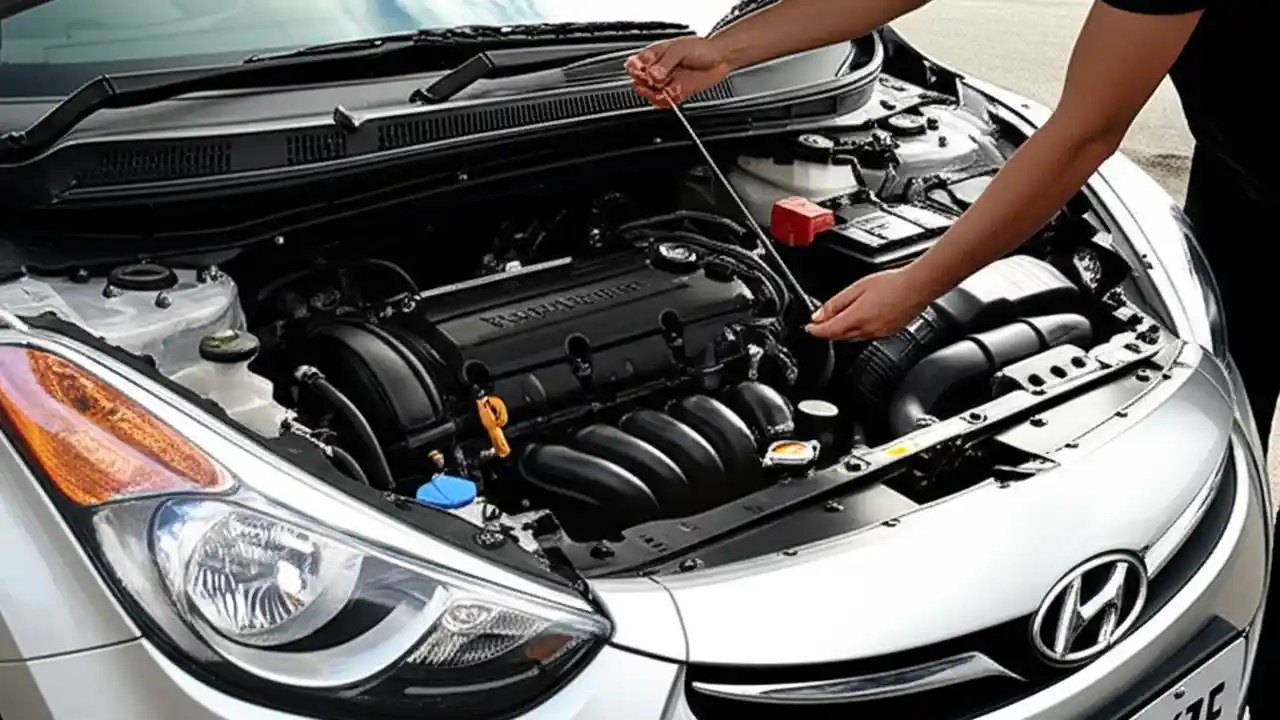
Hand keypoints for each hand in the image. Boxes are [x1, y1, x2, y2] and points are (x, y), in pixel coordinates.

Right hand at [625, 36, 731, 106]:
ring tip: (662, 90)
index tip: (643, 72)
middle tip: (654, 81)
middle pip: (640, 81)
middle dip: (645, 84)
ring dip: (654, 95)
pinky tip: (670, 96)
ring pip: (650, 94)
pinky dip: (665, 102)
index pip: (635, 64)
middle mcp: (658, 70)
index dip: (636, 70)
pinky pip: (664, 102)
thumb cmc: (701, 48)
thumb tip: (654, 74)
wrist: (720, 58)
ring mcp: (666, 83)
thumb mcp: (681, 49)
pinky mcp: (675, 93)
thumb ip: (666, 63)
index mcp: (655, 55)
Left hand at [805, 268, 937, 340]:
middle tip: (819, 322)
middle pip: (838, 336)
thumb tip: (818, 315)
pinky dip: (856, 331)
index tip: (808, 327)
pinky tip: (858, 320)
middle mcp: (867, 331)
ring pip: (851, 338)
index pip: (828, 331)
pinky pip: (865, 336)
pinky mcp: (886, 333)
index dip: (815, 330)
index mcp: (857, 319)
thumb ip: (835, 303)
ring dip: (841, 331)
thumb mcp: (857, 288)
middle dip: (826, 331)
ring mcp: (877, 334)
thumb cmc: (892, 283)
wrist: (917, 287)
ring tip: (837, 319)